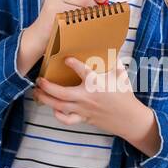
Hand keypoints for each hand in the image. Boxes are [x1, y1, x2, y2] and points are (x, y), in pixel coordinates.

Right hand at [17, 0, 109, 75]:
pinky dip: (82, 21)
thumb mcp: (71, 7)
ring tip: (92, 21)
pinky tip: (84, 26)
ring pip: (80, 6)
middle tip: (99, 14)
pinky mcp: (53, 12)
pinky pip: (74, 16)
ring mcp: (53, 1)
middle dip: (94, 6)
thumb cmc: (57, 22)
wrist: (40, 36)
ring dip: (89, 14)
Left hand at [33, 57, 159, 154]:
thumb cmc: (125, 96)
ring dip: (46, 99)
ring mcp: (84, 109)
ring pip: (60, 106)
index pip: (82, 71)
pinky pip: (68, 120)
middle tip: (39, 79)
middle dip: (47, 86)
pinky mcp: (84, 118)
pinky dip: (58, 116)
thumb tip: (110, 47)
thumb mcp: (121, 75)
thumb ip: (114, 61)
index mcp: (97, 84)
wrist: (129, 119)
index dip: (73, 64)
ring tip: (37, 92)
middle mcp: (87, 97)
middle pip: (61, 93)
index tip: (66, 59)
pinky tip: (54, 109)